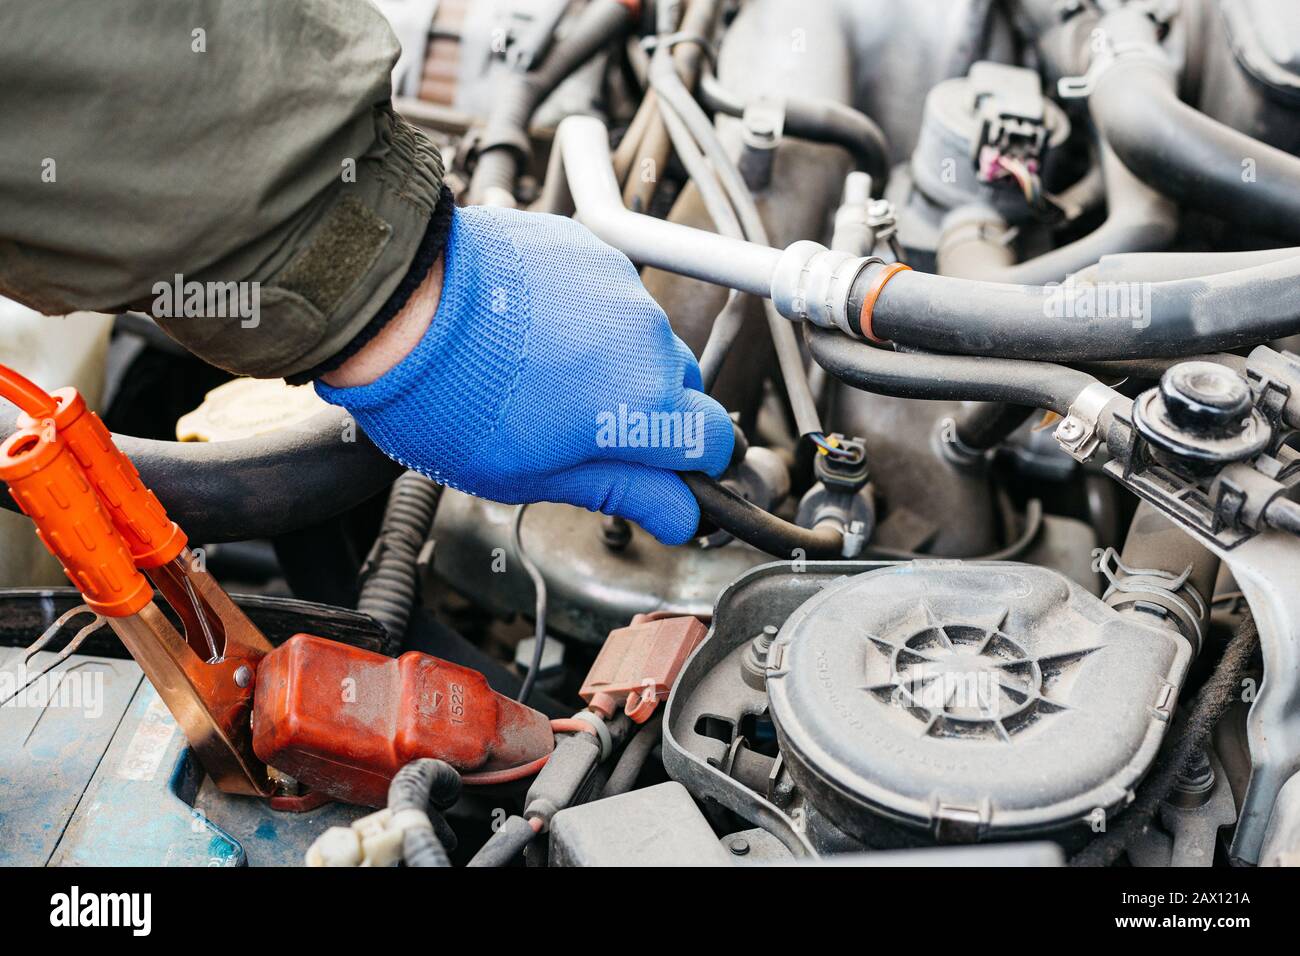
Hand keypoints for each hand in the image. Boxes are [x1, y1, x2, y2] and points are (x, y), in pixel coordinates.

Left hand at [316, 205, 733, 544]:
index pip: (715, 441)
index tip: (666, 474)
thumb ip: (623, 490)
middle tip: (586, 430)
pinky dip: (590, 318)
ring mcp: (621, 288)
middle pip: (683, 389)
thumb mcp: (538, 473)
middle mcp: (649, 340)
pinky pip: (612, 297)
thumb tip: (680, 515)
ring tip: (551, 377)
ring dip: (619, 363)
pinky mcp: (590, 252)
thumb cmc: (455, 401)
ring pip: (647, 340)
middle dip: (651, 414)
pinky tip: (538, 333)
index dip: (695, 465)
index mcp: (646, 407)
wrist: (401, 307)